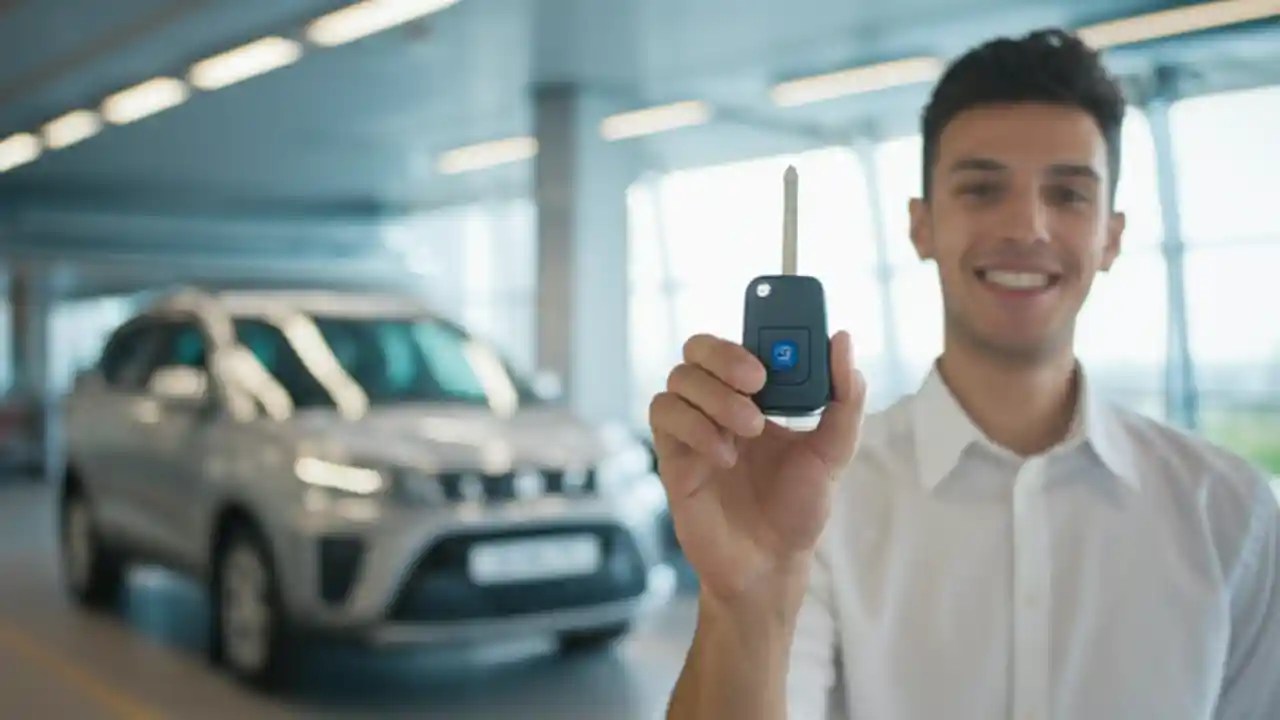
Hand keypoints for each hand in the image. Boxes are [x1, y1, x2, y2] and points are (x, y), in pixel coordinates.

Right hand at [649, 331, 865, 606]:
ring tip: (750, 429)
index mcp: (757, 396)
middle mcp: (719, 405)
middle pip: (697, 348)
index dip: (755, 328)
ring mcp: (693, 430)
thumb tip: (843, 340)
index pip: (743, 340)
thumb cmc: (798, 509)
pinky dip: (695, 427)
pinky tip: (725, 456)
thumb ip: (844, 398)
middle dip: (725, 355)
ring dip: (715, 396)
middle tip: (758, 380)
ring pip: (678, 379)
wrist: (769, 565)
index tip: (780, 342)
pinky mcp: (674, 458)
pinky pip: (665, 417)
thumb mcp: (834, 452)